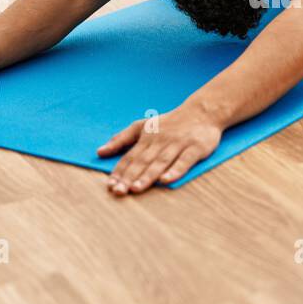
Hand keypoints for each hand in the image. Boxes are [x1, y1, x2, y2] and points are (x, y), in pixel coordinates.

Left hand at [96, 105, 222, 193]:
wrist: (202, 111)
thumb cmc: (170, 122)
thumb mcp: (143, 125)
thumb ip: (121, 138)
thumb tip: (100, 152)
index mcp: (147, 137)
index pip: (130, 156)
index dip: (120, 171)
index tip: (110, 185)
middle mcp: (161, 141)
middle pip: (143, 161)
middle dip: (130, 177)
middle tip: (118, 191)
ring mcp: (178, 144)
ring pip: (161, 162)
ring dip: (148, 176)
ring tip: (136, 189)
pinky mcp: (196, 148)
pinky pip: (184, 161)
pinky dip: (175, 170)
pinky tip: (166, 180)